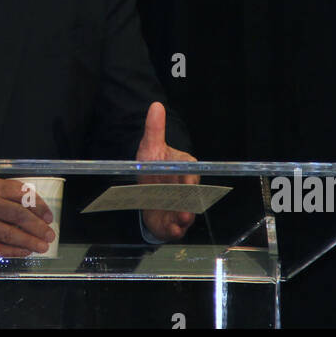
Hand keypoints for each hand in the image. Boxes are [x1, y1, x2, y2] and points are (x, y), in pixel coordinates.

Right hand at [0, 177, 55, 256]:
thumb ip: (8, 194)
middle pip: (18, 215)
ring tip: (42, 246)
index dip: (39, 206)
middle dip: (38, 227)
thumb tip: (36, 210)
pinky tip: (25, 252)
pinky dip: (15, 251)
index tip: (49, 217)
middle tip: (49, 235)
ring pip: (10, 234)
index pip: (20, 194)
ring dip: (30, 242)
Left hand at [137, 101, 197, 241]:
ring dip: (183, 218)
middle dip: (188, 203)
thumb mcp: (150, 147)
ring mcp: (180, 207)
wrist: (145, 188)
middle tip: (185, 209)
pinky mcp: (172, 222)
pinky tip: (172, 231)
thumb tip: (156, 105)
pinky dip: (174, 230)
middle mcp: (186, 190)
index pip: (191, 174)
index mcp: (186, 170)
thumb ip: (154, 129)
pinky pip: (175, 228)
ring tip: (180, 221)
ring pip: (185, 214)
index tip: (187, 184)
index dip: (189, 180)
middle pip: (190, 197)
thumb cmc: (153, 166)